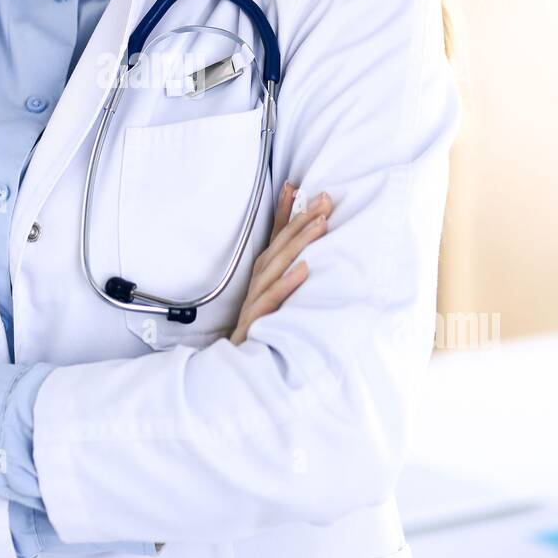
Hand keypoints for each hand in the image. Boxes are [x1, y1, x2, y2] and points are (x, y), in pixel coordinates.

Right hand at [230, 183, 331, 345]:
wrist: (234, 372)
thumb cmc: (258, 334)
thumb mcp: (274, 302)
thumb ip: (287, 276)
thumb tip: (308, 257)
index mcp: (262, 277)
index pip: (274, 238)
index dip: (285, 212)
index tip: (298, 186)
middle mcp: (257, 284)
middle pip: (278, 247)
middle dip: (300, 219)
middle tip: (324, 198)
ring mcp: (254, 302)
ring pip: (276, 267)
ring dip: (298, 243)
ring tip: (320, 223)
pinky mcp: (254, 323)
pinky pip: (271, 300)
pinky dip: (286, 284)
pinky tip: (304, 270)